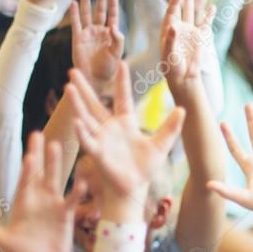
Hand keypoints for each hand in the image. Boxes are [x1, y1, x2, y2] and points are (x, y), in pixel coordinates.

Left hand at [0, 133, 82, 251]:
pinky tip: (81, 182)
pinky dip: (76, 192)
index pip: (24, 180)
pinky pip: (71, 200)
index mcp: (23, 202)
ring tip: (57, 145)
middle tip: (38, 133)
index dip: (27, 167)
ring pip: (55, 179)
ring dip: (55, 163)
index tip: (29, 152)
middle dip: (39, 154)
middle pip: (39, 172)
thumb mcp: (4, 241)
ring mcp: (53, 205)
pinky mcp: (66, 214)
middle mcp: (39, 199)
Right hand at [67, 62, 184, 201]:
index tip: (122, 63)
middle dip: (84, 88)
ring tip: (69, 87)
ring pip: (86, 117)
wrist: (135, 188)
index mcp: (125, 123)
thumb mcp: (161, 145)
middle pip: (95, 104)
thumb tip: (183, 109)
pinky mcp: (97, 153)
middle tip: (73, 70)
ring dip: (78, 103)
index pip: (123, 97)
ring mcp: (101, 139)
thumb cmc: (145, 168)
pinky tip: (76, 121)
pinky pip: (87, 141)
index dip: (122, 81)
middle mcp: (110, 128)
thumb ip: (171, 128)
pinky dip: (82, 131)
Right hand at [70, 0, 124, 90]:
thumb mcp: (116, 54)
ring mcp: (88, 34)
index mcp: (111, 35)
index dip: (113, 6)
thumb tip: (114, 27)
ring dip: (85, 2)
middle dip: (100, 0)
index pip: (112, 17)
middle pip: (99, 12)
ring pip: (86, 15)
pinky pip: (75, 24)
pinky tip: (73, 3)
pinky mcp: (78, 39)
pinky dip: (74, 14)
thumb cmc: (108, 69)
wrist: (95, 80)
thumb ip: (118, 41)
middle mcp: (99, 32)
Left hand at [160, 0, 215, 92]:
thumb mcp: (170, 53)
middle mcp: (178, 28)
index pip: (170, 13)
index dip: (172, 2)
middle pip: (178, 9)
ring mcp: (189, 31)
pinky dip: (209, 15)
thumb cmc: (173, 67)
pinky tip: (212, 7)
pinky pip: (205, 23)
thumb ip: (171, 38)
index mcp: (167, 31)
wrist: (184, 78)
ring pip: (190, 12)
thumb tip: (174, 24)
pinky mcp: (200, 37)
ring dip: (190, 1)